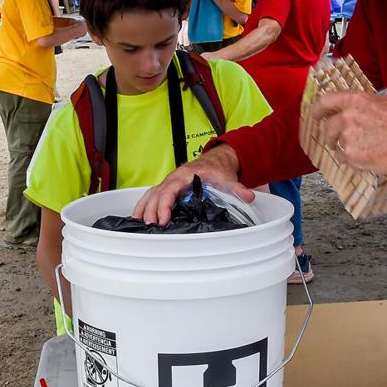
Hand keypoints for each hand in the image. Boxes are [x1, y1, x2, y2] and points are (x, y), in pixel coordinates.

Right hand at [132, 144, 249, 225]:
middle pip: (157, 194)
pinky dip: (143, 205)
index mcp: (185, 175)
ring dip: (144, 208)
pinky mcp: (166, 187)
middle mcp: (173, 178)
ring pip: (151, 194)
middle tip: (152, 225)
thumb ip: (237, 188)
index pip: (170, 189)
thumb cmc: (217, 170)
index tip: (164, 218)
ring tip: (141, 223)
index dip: (165, 204)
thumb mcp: (227, 178)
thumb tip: (247, 196)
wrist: (215, 161)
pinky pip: (151, 195)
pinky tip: (139, 217)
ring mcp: (168, 182)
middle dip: (152, 210)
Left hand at [310, 88, 386, 174]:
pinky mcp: (351, 156)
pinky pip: (343, 157)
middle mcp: (347, 118)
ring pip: (335, 143)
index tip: (315, 114)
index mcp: (356, 100)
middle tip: (338, 137)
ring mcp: (347, 138)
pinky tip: (361, 157)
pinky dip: (349, 158)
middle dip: (331, 132)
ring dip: (341, 145)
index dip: (318, 108)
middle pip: (328, 126)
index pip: (326, 101)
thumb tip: (384, 94)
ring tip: (354, 148)